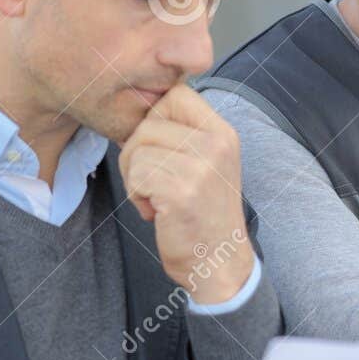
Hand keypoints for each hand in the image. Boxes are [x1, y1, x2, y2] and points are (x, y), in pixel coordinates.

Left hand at [118, 83, 255, 303]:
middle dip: (137, 152)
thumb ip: (182, 134)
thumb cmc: (202, 215)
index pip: (176, 94)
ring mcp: (202, 167)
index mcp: (223, 133)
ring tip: (156, 199)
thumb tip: (139, 106)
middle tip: (152, 182)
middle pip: (149, 122)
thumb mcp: (205, 164)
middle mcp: (217, 144)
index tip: (158, 149)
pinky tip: (156, 212)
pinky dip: (137, 195)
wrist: (219, 264)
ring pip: (138, 148)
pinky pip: (138, 174)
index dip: (154, 118)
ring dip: (135, 177)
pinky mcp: (182, 190)